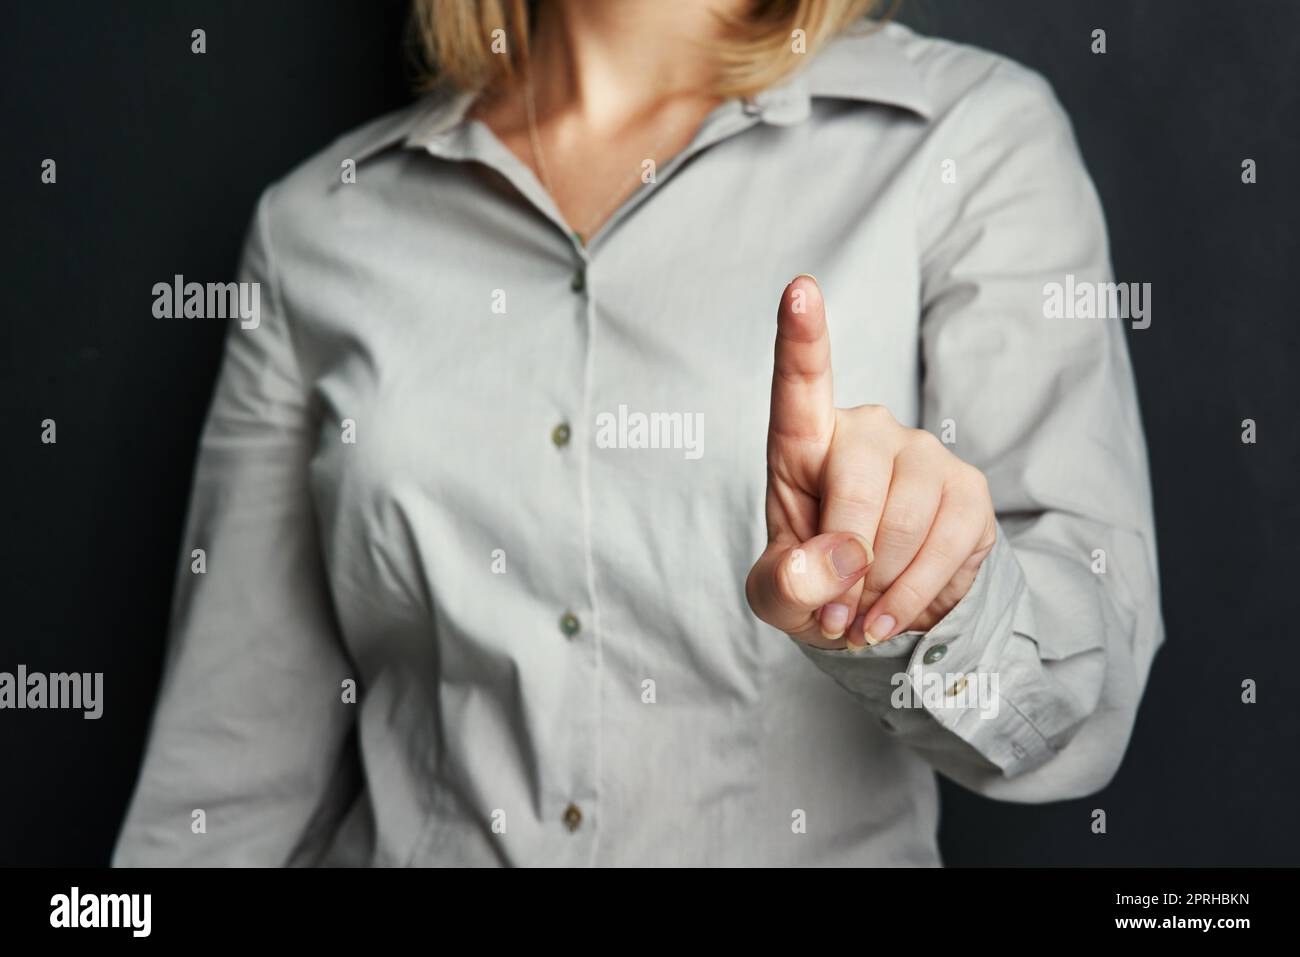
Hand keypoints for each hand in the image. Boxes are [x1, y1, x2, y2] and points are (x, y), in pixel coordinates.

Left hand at [745, 276, 996, 649]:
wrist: (877, 609)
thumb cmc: (814, 582)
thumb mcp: (777, 594)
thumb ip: (786, 582)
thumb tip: (836, 563)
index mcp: (804, 441)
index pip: (801, 383)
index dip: (800, 337)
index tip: (799, 289)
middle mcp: (868, 430)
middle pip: (856, 486)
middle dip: (843, 561)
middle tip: (831, 612)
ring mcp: (924, 454)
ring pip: (904, 523)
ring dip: (877, 588)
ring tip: (858, 615)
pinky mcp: (969, 491)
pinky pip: (947, 547)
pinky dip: (912, 598)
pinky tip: (889, 618)